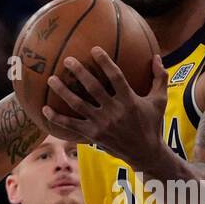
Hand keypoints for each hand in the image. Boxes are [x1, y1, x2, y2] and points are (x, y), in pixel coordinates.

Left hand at [41, 49, 167, 164]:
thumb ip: (160, 78)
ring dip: (63, 92)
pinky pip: (71, 125)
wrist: (145, 153)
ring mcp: (102, 124)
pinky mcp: (93, 135)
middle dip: (80, 73)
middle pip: (93, 88)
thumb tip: (157, 56)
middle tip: (68, 60)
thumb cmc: (152, 124)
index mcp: (129, 100)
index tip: (94, 50)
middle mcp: (114, 111)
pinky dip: (57, 118)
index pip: (116, 77)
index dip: (105, 63)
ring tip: (51, 79)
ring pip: (78, 105)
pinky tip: (44, 109)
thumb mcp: (160, 101)